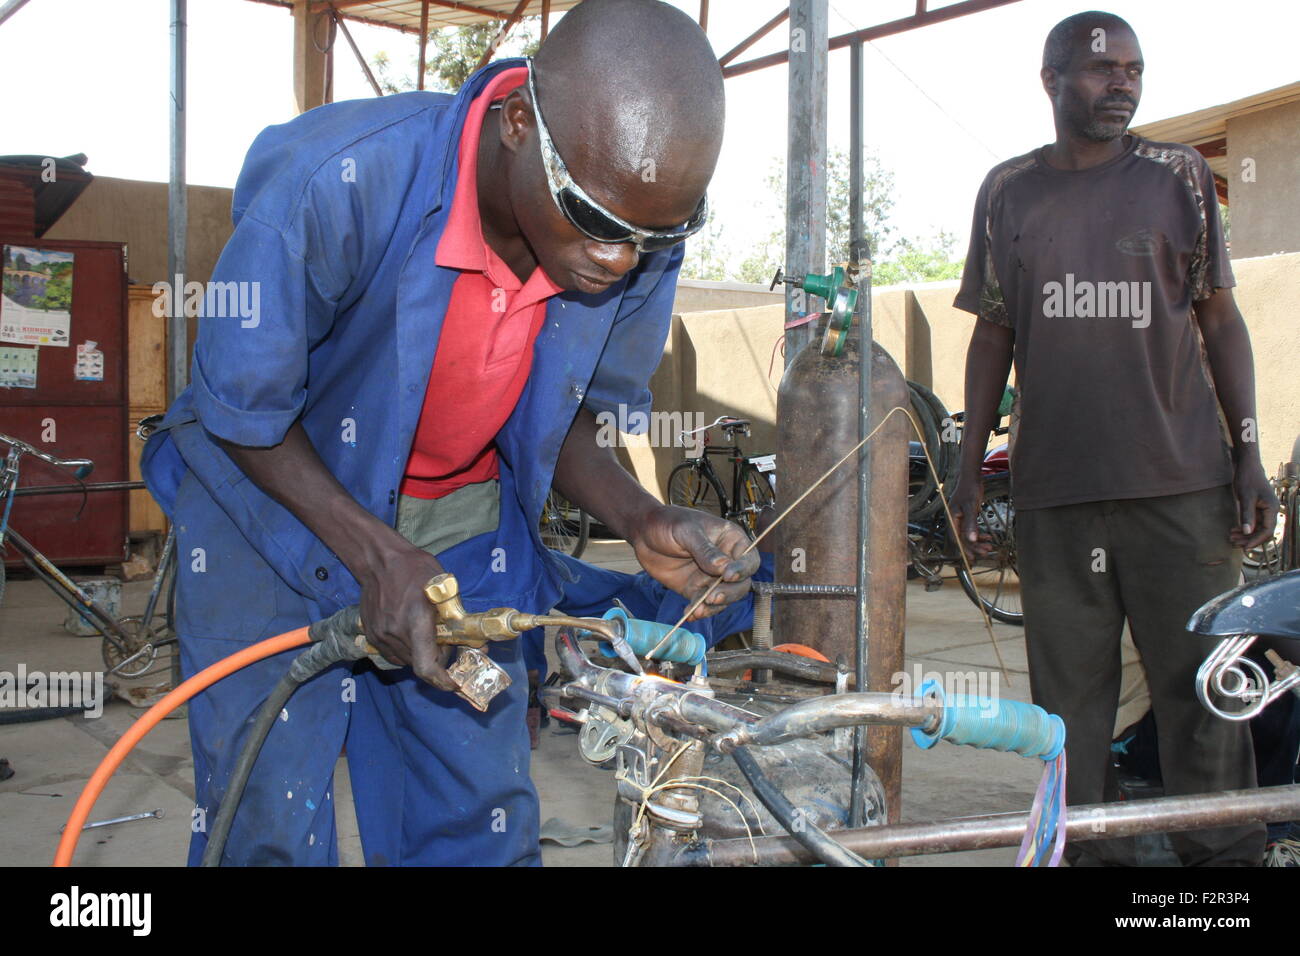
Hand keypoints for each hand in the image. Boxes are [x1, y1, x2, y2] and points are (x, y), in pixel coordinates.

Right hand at [356, 543, 455, 690]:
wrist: (379, 561)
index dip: (441, 681)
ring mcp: (380, 635)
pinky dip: (406, 650)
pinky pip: (392, 653)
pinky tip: (412, 633)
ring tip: (428, 636)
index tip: (454, 683)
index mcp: (416, 622)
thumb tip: (477, 640)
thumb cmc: (416, 570)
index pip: (426, 666)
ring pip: (406, 660)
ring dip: (420, 655)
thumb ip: (456, 616)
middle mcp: (396, 633)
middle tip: (447, 646)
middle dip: (437, 660)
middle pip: (420, 663)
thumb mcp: (444, 588)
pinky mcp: (371, 634)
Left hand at [628, 505, 759, 620]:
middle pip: (741, 583)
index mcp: (731, 540)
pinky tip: (690, 613)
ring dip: (714, 606)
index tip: (728, 576)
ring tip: (699, 609)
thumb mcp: (687, 531)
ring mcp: (711, 576)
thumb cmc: (668, 523)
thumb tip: (724, 567)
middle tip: (713, 597)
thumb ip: (705, 549)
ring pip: (724, 597)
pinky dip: (699, 610)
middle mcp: (725, 561)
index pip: (748, 559)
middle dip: (729, 593)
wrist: (644, 533)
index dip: (743, 569)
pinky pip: (704, 604)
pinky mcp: (696, 589)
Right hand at [947, 473, 993, 561]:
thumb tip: (972, 540)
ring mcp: (960, 518)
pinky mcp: (967, 516)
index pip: (957, 538)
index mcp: (952, 518)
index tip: (973, 558)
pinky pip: (972, 529)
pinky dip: (980, 534)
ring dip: (978, 541)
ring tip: (989, 547)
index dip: (965, 549)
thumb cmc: (969, 489)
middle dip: (974, 546)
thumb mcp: (971, 507)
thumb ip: (971, 524)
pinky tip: (989, 537)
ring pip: (968, 535)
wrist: (971, 477)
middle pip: (963, 538)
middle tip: (985, 552)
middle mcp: (954, 519)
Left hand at [1229, 459, 1278, 551]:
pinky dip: (1245, 527)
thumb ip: (1247, 515)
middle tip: (1233, 542)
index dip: (1256, 541)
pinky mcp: (1258, 508)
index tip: (1244, 548)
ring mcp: (1265, 509)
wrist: (1247, 466)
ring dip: (1246, 534)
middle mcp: (1271, 510)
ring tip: (1231, 538)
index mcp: (1272, 508)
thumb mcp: (1245, 497)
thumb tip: (1247, 532)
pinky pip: (1254, 522)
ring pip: (1258, 528)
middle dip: (1249, 539)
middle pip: (1263, 531)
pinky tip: (1235, 530)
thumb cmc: (1247, 479)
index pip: (1267, 531)